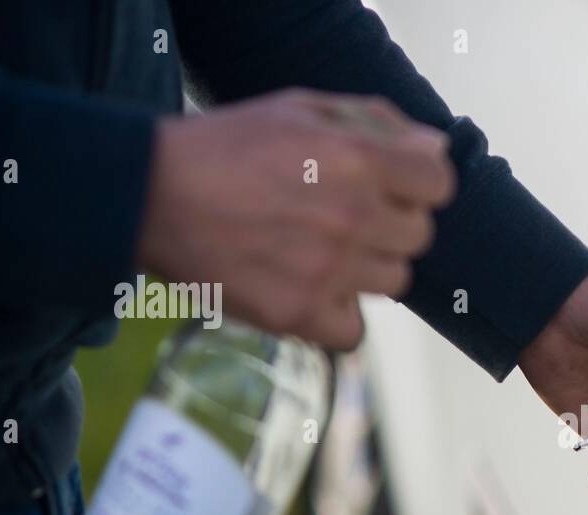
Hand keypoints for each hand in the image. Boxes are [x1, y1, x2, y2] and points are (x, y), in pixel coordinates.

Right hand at [137, 89, 455, 349]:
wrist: (149, 195)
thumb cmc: (226, 146)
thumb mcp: (300, 108)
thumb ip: (377, 123)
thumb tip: (433, 148)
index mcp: (359, 158)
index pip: (438, 183)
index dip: (418, 182)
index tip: (394, 184)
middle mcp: (353, 216)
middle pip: (418, 236)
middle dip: (389, 223)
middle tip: (343, 215)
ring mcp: (329, 270)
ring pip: (393, 282)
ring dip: (366, 268)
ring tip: (318, 249)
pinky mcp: (300, 314)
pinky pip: (355, 331)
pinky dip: (338, 317)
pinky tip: (309, 289)